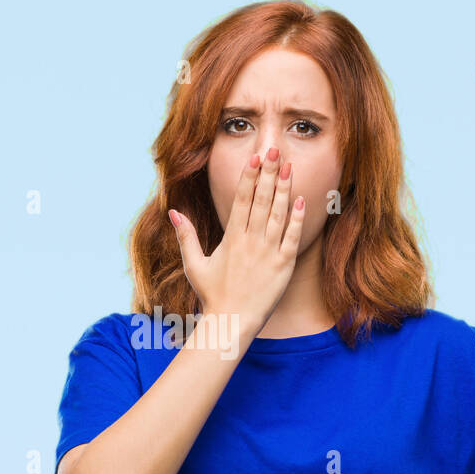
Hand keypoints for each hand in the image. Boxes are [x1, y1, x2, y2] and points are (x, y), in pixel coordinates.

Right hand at [167, 146, 305, 335]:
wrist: (231, 322)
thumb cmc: (212, 295)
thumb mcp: (193, 264)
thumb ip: (185, 236)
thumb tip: (173, 212)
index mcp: (231, 238)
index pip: (242, 199)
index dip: (250, 176)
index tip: (255, 157)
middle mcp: (250, 241)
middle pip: (262, 200)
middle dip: (269, 173)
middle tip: (276, 150)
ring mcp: (268, 253)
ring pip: (278, 214)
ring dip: (284, 189)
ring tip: (289, 167)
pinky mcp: (283, 266)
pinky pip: (292, 238)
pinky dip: (297, 219)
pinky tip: (301, 201)